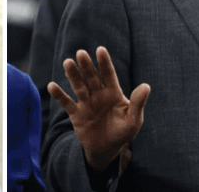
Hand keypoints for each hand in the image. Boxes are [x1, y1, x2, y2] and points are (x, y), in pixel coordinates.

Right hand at [48, 46, 149, 170]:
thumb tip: (146, 86)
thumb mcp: (134, 120)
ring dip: (72, 75)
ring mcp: (86, 103)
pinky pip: (66, 103)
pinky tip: (52, 86)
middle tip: (81, 53)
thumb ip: (138, 103)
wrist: (107, 149)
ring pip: (78, 86)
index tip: (100, 50)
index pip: (108, 74)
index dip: (104, 62)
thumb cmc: (123, 132)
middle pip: (91, 77)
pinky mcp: (76, 114)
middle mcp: (98, 94)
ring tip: (67, 62)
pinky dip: (59, 95)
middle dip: (86, 65)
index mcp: (113, 93)